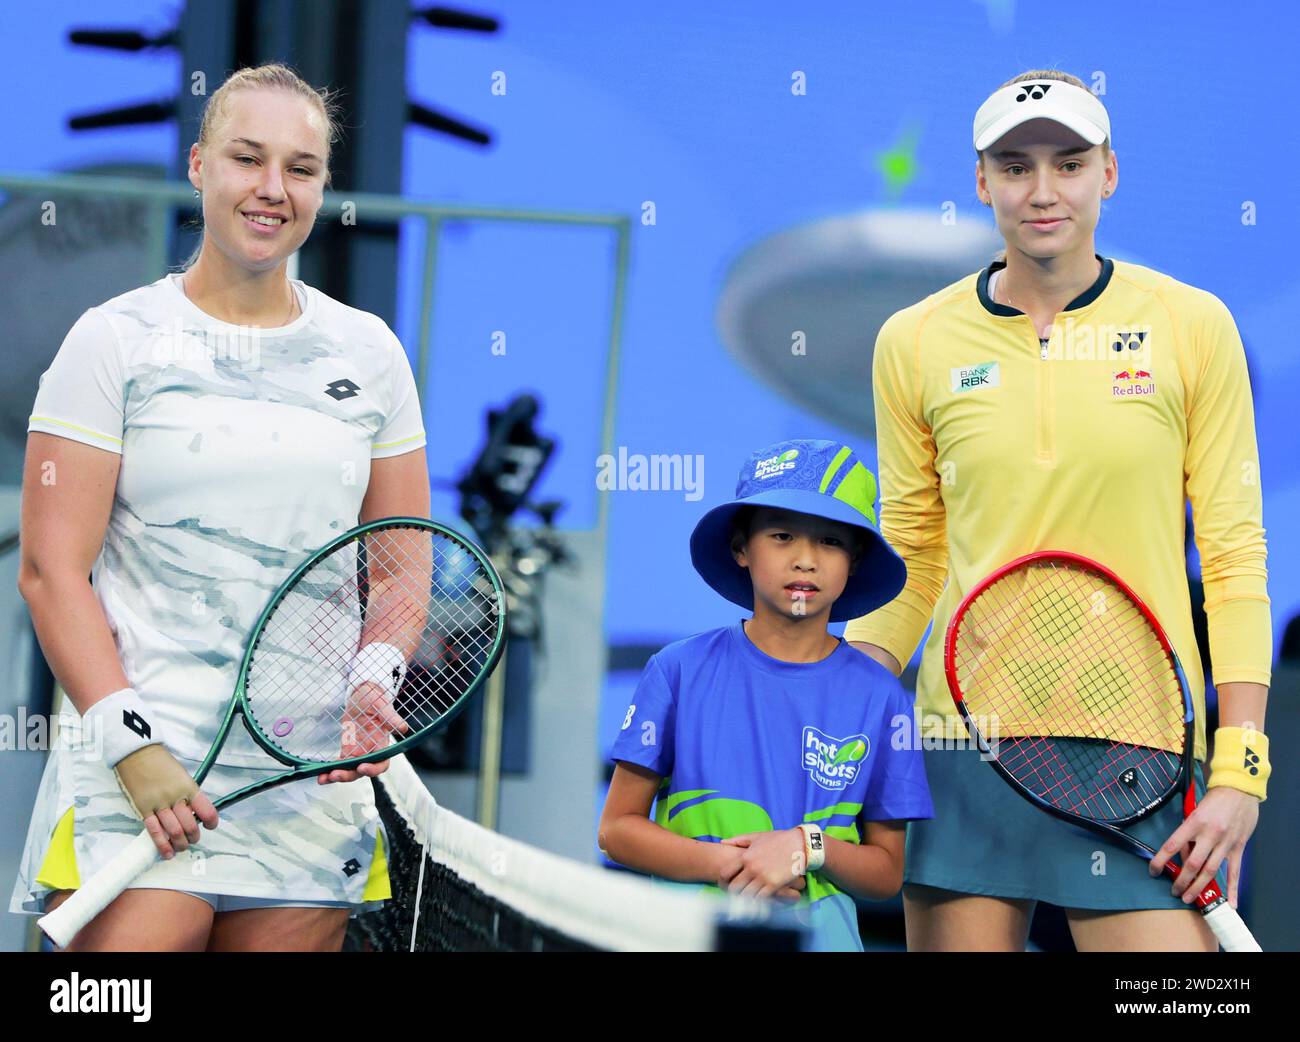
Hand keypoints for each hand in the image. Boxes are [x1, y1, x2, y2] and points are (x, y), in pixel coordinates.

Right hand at [113, 744, 218, 858]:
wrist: (137, 753)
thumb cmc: (161, 762)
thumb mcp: (182, 775)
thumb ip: (188, 794)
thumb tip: (193, 813)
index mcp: (189, 787)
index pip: (207, 810)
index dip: (211, 822)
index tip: (211, 826)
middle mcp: (176, 797)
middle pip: (190, 825)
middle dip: (194, 836)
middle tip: (193, 838)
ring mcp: (159, 804)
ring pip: (174, 832)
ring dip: (180, 843)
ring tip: (182, 846)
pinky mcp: (143, 809)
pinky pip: (154, 831)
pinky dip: (162, 845)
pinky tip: (167, 853)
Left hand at [319, 680, 410, 784]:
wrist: (363, 695)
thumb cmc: (375, 699)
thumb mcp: (382, 704)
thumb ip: (390, 717)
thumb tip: (403, 727)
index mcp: (381, 743)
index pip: (381, 763)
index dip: (373, 768)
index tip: (362, 767)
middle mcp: (371, 751)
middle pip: (362, 770)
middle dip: (349, 775)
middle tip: (336, 774)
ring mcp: (359, 751)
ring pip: (349, 770)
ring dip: (337, 776)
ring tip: (324, 778)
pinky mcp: (348, 749)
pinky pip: (340, 764)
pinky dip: (331, 770)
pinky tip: (321, 774)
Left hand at [719, 830, 807, 901]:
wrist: (801, 844)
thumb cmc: (779, 839)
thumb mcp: (757, 836)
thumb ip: (738, 840)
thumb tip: (722, 842)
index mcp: (746, 856)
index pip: (725, 873)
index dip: (722, 881)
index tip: (725, 884)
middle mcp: (752, 868)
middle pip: (733, 888)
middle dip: (732, 893)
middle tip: (735, 896)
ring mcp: (763, 877)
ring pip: (746, 896)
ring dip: (745, 899)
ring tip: (746, 900)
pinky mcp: (775, 885)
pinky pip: (761, 899)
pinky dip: (758, 902)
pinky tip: (759, 901)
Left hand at [1148, 786, 1259, 907]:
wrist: (1240, 789)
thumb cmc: (1214, 799)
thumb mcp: (1195, 810)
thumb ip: (1188, 830)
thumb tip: (1182, 852)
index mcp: (1193, 822)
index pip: (1172, 845)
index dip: (1161, 860)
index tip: (1153, 871)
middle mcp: (1209, 834)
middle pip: (1192, 864)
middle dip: (1182, 881)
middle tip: (1174, 892)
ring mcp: (1225, 842)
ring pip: (1210, 871)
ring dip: (1199, 887)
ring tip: (1189, 898)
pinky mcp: (1239, 847)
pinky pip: (1235, 871)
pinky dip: (1232, 888)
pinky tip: (1230, 902)